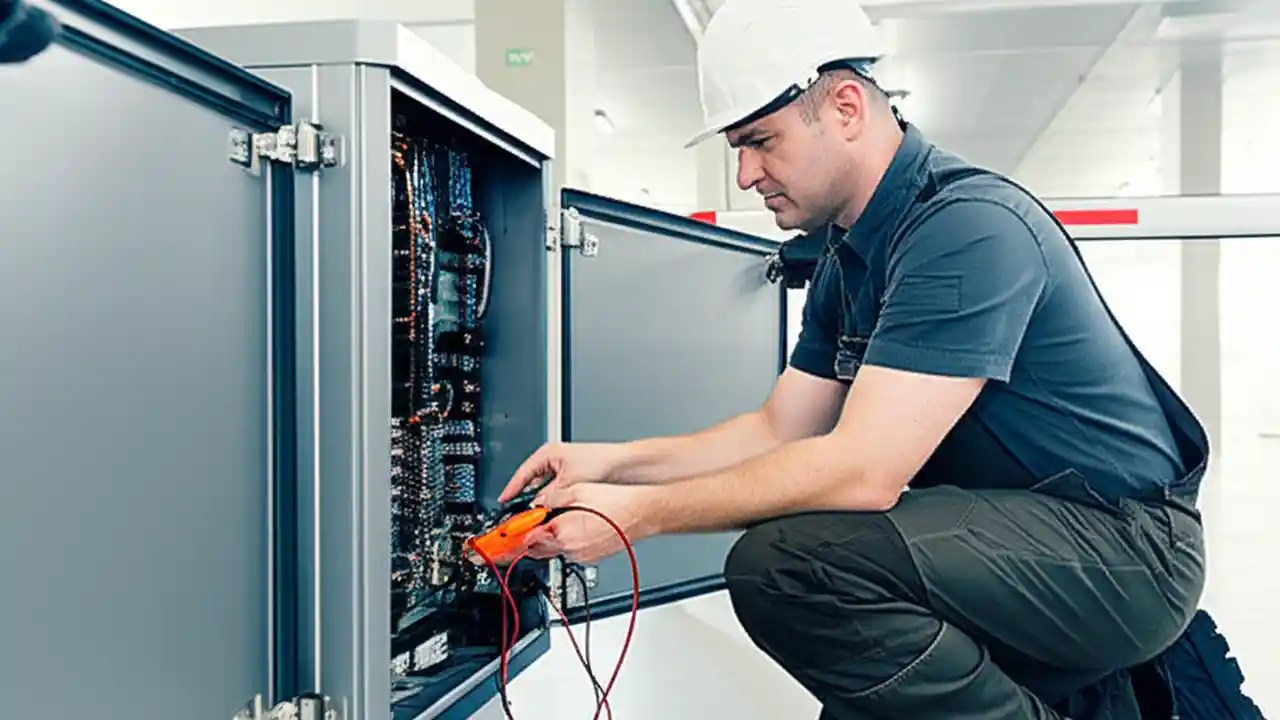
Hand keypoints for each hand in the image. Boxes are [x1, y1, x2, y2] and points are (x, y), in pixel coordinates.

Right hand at [498, 441, 627, 502]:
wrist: (625, 466)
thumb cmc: (601, 463)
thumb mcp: (567, 483)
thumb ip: (548, 497)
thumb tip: (536, 509)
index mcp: (547, 454)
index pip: (521, 474)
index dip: (511, 490)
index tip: (502, 502)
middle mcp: (554, 460)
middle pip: (532, 484)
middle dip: (529, 500)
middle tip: (523, 515)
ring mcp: (564, 469)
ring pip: (546, 491)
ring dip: (544, 503)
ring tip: (541, 515)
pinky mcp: (574, 479)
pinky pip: (557, 493)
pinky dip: (556, 502)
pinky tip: (557, 512)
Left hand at [521, 483, 660, 563]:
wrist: (642, 512)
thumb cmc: (616, 502)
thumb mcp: (576, 490)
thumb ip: (550, 499)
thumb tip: (536, 504)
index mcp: (563, 534)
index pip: (527, 539)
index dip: (509, 539)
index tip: (495, 543)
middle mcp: (571, 549)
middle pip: (537, 549)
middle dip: (523, 541)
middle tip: (508, 539)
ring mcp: (582, 555)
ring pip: (553, 550)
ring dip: (544, 540)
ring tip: (542, 526)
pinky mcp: (591, 556)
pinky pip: (570, 550)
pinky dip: (563, 542)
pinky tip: (567, 529)